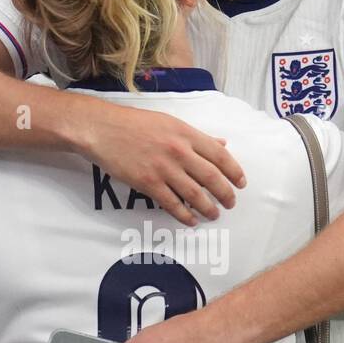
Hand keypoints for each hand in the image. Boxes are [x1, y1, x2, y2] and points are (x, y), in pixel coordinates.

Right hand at [78, 102, 245, 225]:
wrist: (103, 129)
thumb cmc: (135, 123)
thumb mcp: (170, 122)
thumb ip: (197, 136)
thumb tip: (222, 143)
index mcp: (186, 134)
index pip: (220, 155)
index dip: (234, 171)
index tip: (241, 183)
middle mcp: (179, 151)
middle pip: (211, 178)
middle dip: (225, 194)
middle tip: (230, 203)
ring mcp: (164, 168)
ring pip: (194, 194)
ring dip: (208, 208)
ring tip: (213, 214)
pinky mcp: (148, 183)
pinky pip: (172, 204)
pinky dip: (184, 215)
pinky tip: (191, 220)